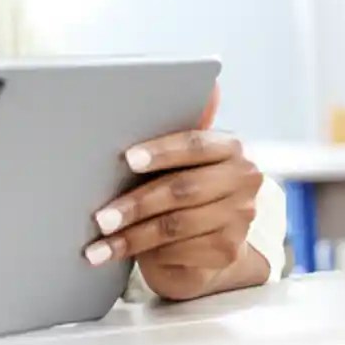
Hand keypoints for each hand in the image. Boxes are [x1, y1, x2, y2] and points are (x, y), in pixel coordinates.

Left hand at [83, 84, 268, 299]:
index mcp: (230, 147)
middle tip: (101, 217)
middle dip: (135, 204)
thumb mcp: (175, 162)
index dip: (160, 151)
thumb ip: (173, 136)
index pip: (194, 144)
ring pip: (175, 225)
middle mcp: (244, 179)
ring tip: (99, 244)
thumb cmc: (178, 190)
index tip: (127, 159)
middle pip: (181, 189)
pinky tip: (121, 255)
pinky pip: (180, 251)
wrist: (202, 244)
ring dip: (131, 237)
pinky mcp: (229, 250)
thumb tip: (202, 89)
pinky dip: (146, 254)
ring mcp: (240, 217)